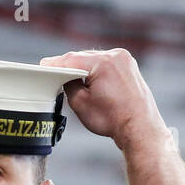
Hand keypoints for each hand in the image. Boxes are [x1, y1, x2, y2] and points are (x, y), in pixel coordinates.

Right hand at [39, 49, 170, 152]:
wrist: (140, 128)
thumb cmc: (113, 119)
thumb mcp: (80, 103)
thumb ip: (69, 85)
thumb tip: (66, 77)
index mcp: (103, 63)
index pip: (72, 59)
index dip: (56, 63)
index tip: (44, 65)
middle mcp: (116, 56)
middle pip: (84, 57)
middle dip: (70, 66)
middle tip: (55, 72)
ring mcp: (125, 60)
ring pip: (96, 60)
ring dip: (84, 68)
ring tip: (72, 78)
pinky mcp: (130, 67)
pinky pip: (107, 64)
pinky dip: (96, 70)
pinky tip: (89, 79)